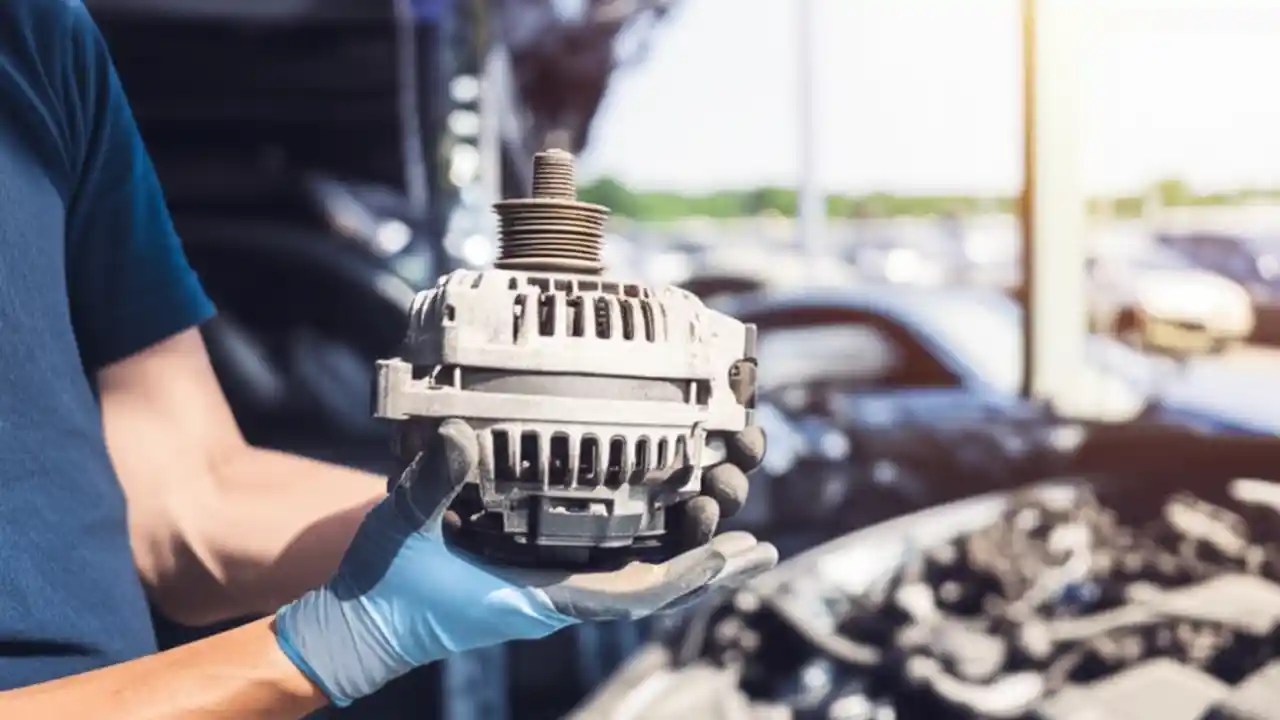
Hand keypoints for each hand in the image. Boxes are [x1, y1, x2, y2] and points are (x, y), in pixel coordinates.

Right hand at [274, 421, 775, 706]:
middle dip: (705, 572)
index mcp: (538, 596)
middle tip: (758, 547)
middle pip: (649, 592)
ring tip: (728, 540)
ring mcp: (546, 593)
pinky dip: (641, 557)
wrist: (360, 628)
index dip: (685, 575)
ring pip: (632, 584)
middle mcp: (553, 600)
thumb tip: (466, 434)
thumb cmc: (387, 585)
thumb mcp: (407, 526)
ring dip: (682, 564)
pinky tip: (657, 534)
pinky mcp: (531, 582)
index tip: (730, 554)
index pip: (632, 594)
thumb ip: (435, 483)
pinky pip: (602, 572)